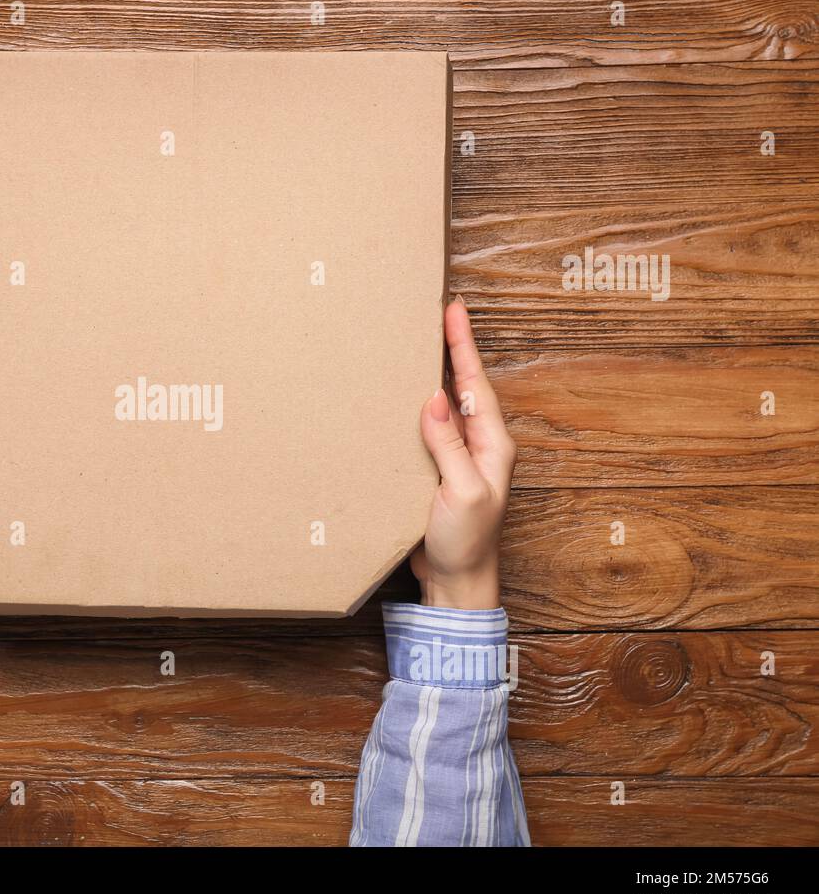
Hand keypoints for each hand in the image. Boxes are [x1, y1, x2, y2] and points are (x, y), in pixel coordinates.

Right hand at [410, 297, 514, 610]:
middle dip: (451, 349)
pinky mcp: (437, 471)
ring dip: (432, 374)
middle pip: (461, 386)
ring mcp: (457, 458)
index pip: (473, 384)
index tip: (453, 312)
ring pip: (444, 405)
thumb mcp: (460, 493)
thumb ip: (449, 447)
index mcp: (491, 445)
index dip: (463, 347)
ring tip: (419, 343)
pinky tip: (403, 397)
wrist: (457, 582)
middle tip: (439, 313)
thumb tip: (434, 399)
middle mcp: (477, 445)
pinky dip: (416, 407)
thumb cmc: (466, 543)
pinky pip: (428, 430)